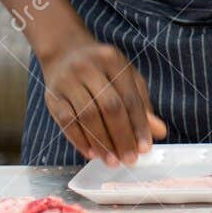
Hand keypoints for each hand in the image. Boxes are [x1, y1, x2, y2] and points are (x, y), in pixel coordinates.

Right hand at [37, 31, 165, 165]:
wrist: (64, 51)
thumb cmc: (102, 69)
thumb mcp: (125, 78)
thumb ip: (141, 104)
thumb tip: (159, 132)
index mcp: (113, 61)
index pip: (130, 97)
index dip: (139, 125)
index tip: (145, 148)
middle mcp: (89, 68)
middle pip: (109, 106)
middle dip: (121, 136)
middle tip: (129, 159)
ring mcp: (68, 81)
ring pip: (87, 116)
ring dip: (101, 142)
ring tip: (111, 160)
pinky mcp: (52, 96)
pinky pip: (66, 121)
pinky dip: (79, 140)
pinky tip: (91, 154)